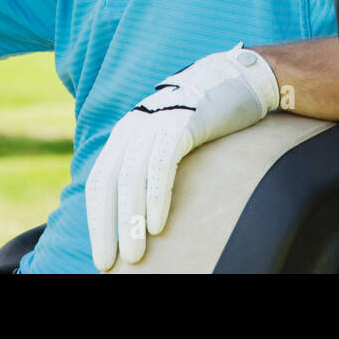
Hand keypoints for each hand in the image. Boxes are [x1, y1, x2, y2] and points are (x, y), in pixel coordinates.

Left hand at [86, 42, 279, 270]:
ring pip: (131, 179)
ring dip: (131, 221)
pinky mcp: (181, 122)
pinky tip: (159, 226)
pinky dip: (157, 198)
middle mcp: (133, 127)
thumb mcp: (169, 137)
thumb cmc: (208, 116)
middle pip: (107, 183)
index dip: (98, 221)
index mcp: (126, 133)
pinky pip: (161, 166)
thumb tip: (144, 208)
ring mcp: (156, 123)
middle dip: (107, 227)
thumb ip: (151, 162)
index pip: (99, 182)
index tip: (103, 255)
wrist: (241, 76)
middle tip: (111, 262)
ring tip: (137, 254)